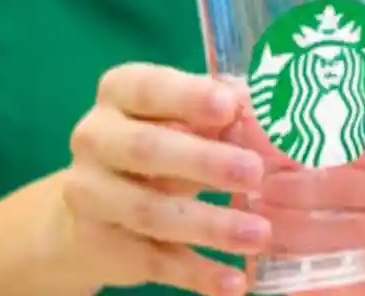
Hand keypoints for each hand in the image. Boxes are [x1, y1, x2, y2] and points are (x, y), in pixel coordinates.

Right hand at [52, 63, 269, 295]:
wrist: (94, 208)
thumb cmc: (162, 142)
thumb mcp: (188, 120)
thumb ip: (224, 114)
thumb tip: (273, 112)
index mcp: (119, 92)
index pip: (148, 87)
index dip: (188, 96)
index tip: (230, 107)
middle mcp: (95, 139)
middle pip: (146, 149)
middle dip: (203, 162)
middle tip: (254, 172)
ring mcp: (92, 195)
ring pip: (150, 211)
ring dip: (210, 224)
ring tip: (259, 233)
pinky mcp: (102, 244)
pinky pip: (153, 261)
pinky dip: (197, 273)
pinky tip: (234, 282)